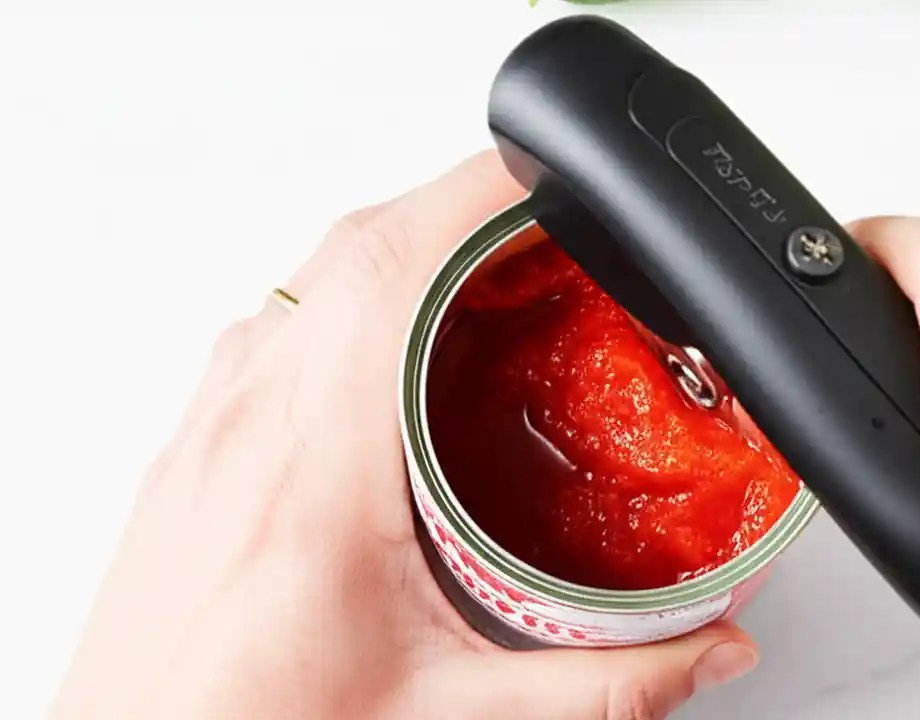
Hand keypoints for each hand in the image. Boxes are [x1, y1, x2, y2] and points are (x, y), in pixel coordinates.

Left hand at [49, 153, 757, 719]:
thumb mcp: (446, 713)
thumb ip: (599, 683)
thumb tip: (708, 648)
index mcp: (314, 470)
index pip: (388, 269)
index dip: (478, 199)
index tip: (555, 182)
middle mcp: (250, 420)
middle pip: (355, 247)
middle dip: (466, 210)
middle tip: (553, 229)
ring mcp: (215, 418)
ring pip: (312, 274)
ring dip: (406, 246)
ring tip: (492, 269)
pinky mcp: (201, 436)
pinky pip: (283, 317)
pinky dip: (353, 291)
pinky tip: (400, 337)